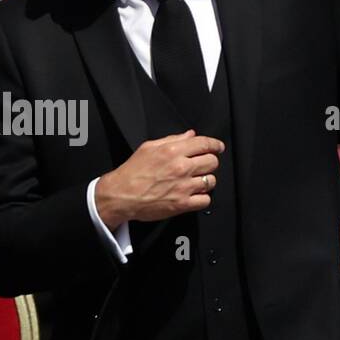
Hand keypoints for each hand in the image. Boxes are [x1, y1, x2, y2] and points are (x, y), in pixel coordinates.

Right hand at [94, 130, 222, 228]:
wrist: (121, 195)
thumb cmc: (132, 172)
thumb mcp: (148, 148)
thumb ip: (172, 139)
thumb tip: (190, 135)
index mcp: (173, 151)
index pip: (205, 144)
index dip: (215, 144)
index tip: (218, 147)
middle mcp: (181, 168)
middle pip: (212, 162)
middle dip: (209, 162)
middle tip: (203, 165)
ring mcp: (183, 187)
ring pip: (211, 181)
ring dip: (206, 180)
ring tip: (197, 181)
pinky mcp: (182, 204)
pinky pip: (206, 200)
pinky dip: (202, 197)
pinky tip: (194, 194)